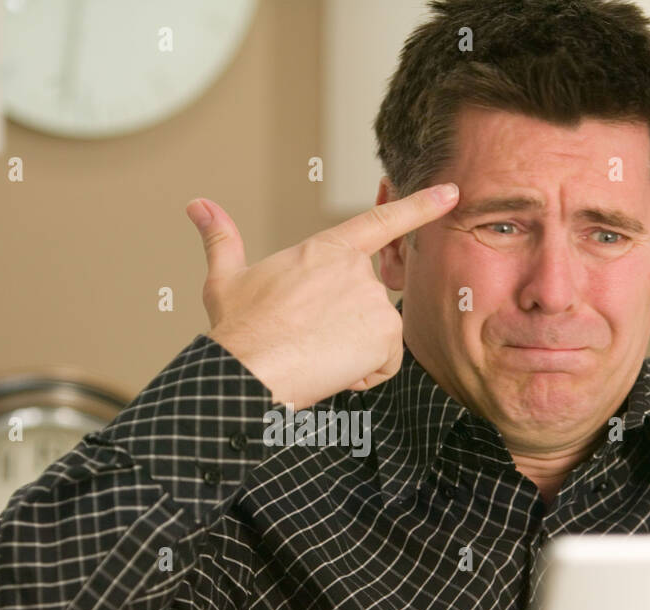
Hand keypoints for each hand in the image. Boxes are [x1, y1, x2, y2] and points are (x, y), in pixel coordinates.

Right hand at [187, 183, 459, 409]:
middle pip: (367, 305)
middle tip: (305, 339)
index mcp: (325, 249)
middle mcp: (356, 270)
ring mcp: (374, 301)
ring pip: (375, 337)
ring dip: (351, 354)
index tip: (452, 192)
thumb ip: (221, 239)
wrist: (250, 369)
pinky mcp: (385, 334)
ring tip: (314, 355)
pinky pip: (384, 364)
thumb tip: (197, 205)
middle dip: (344, 329)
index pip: (381, 222)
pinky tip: (332, 373)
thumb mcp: (225, 279)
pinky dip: (362, 376)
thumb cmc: (238, 329)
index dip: (419, 206)